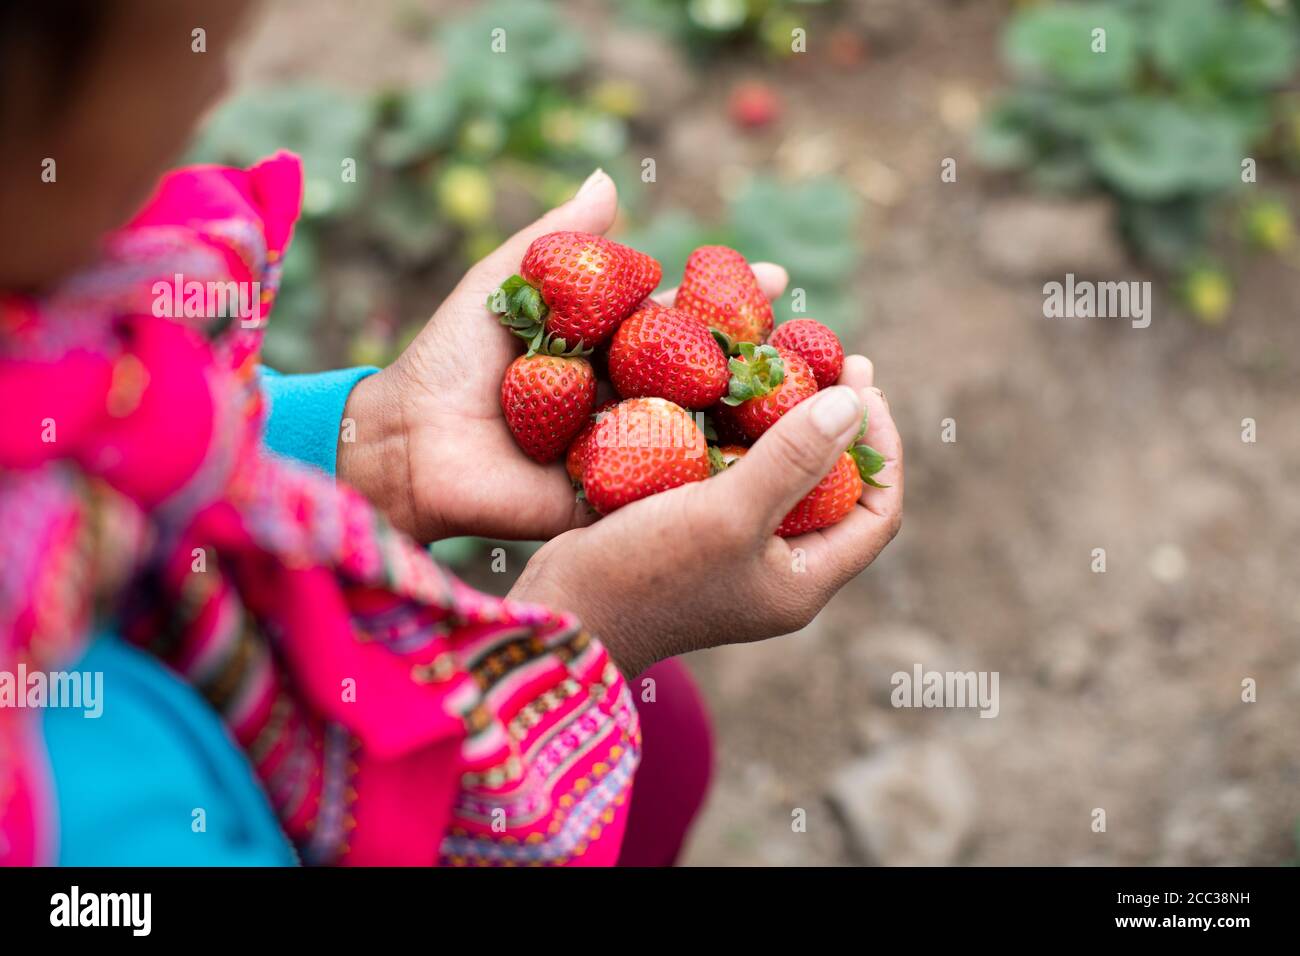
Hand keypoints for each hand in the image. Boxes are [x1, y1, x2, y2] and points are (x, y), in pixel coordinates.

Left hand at [338, 169, 788, 541]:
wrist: (411, 444)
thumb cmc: (448, 360)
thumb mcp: (502, 285)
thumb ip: (559, 240)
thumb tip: (610, 178)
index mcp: (606, 350)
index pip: (683, 318)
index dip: (729, 298)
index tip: (778, 276)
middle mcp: (624, 399)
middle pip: (705, 376)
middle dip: (761, 360)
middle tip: (821, 344)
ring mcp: (623, 451)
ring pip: (700, 433)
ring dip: (757, 421)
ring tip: (815, 401)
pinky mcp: (614, 499)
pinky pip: (669, 490)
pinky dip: (716, 479)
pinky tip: (773, 466)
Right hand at [507, 357, 903, 676]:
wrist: (561, 615)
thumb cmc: (645, 574)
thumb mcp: (727, 513)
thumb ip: (793, 459)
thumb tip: (854, 403)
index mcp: (803, 579)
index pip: (876, 511)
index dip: (882, 445)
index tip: (862, 383)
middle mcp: (777, 569)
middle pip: (834, 489)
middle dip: (837, 424)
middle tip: (830, 360)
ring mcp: (735, 553)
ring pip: (782, 477)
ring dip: (786, 422)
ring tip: (781, 363)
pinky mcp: (694, 534)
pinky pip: (734, 476)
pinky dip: (738, 434)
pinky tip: (722, 391)